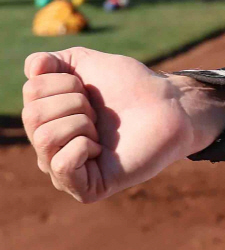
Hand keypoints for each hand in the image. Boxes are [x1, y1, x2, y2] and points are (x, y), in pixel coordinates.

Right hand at [22, 48, 224, 203]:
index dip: (67, 80)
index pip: (31, 90)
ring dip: (82, 122)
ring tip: (101, 129)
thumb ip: (55, 61)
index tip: (90, 89)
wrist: (168, 105)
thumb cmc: (131, 86)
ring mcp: (63, 171)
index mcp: (45, 118)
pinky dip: (84, 146)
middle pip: (34, 115)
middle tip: (98, 111)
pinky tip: (102, 148)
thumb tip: (31, 65)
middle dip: (75, 101)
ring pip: (45, 137)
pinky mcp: (84, 188)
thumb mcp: (90, 64)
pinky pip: (62, 164)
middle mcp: (47, 147)